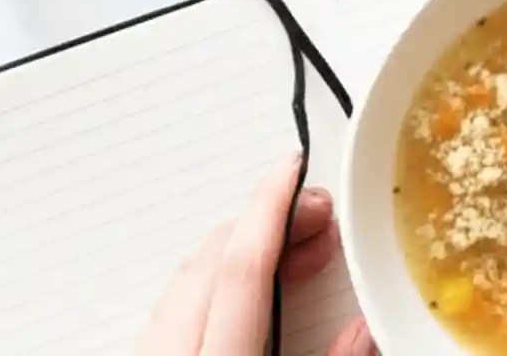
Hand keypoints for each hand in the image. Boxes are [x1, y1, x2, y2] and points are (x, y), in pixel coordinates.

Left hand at [138, 151, 376, 355]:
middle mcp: (171, 353)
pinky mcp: (143, 355)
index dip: (270, 210)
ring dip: (240, 252)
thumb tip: (363, 329)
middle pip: (211, 262)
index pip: (242, 269)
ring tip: (294, 254)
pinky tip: (248, 289)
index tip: (292, 168)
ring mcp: (148, 352)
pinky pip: (173, 301)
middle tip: (316, 216)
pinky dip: (212, 280)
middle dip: (265, 224)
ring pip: (187, 277)